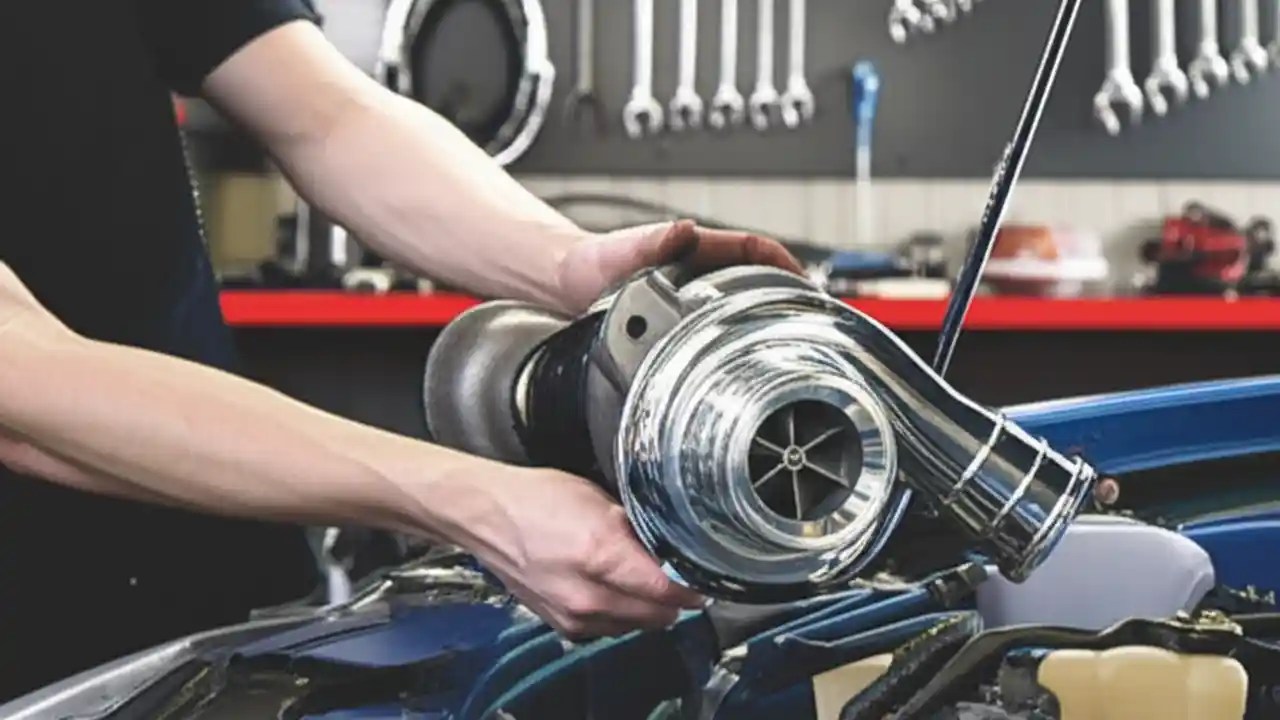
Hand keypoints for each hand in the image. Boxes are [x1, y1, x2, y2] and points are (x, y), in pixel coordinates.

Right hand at [464, 467, 704, 638]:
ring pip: (636, 626)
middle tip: (677, 577)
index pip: (667, 590)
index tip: (703, 578)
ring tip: (641, 580)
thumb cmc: (537, 499)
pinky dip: (619, 614)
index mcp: (601, 554)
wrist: (486, 517)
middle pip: (657, 616)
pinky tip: (613, 589)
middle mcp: (588, 594)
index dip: (691, 586)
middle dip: (673, 600)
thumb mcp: (597, 500)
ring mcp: (573, 615)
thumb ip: (635, 529)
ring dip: (647, 610)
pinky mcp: (561, 625)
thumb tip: (667, 549)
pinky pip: (609, 629)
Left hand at [554, 220, 803, 314]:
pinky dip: (742, 332)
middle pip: (759, 276)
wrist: (565, 284)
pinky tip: (747, 355)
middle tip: (813, 320)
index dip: (786, 263)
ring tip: (794, 339)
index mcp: (694, 249)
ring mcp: (694, 290)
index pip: (755, 249)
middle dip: (790, 293)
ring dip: (770, 314)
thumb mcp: (620, 253)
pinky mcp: (684, 312)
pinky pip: (723, 319)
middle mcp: (699, 267)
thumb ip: (650, 242)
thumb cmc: (591, 266)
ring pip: (744, 299)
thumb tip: (682, 229)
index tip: (807, 283)